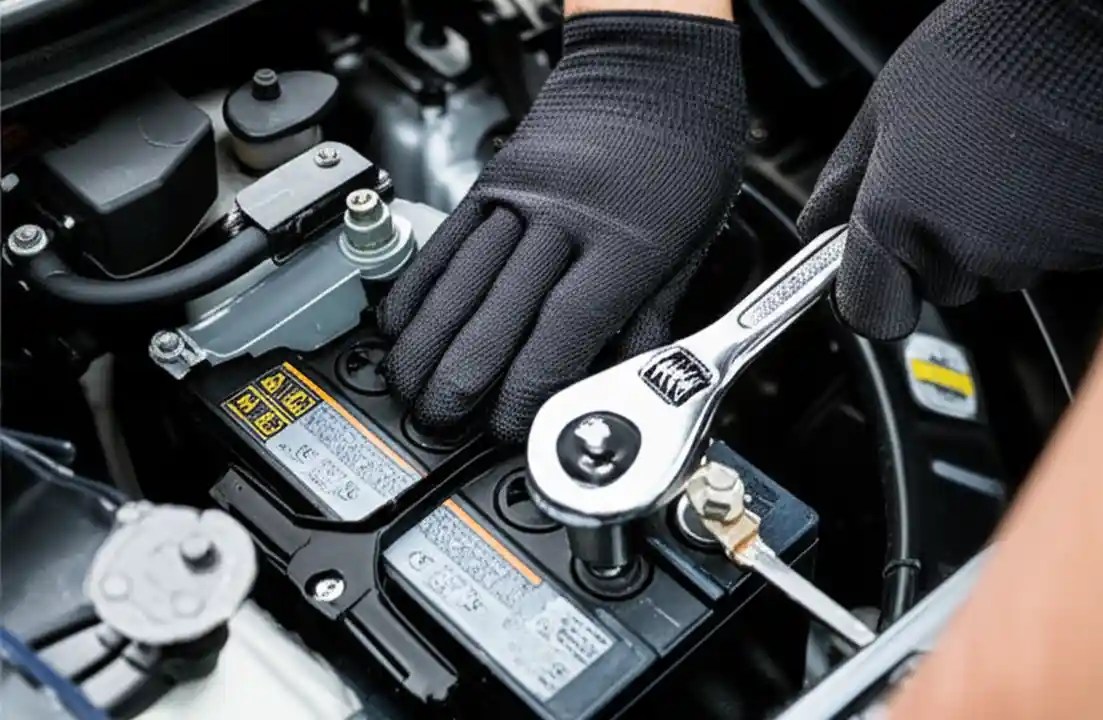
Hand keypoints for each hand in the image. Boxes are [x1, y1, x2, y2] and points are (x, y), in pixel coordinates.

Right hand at [379, 12, 745, 440]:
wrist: (654, 63)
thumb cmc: (687, 149)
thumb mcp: (695, 241)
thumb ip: (653, 316)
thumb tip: (623, 381)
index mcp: (629, 244)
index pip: (564, 331)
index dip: (528, 391)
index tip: (510, 428)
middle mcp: (567, 219)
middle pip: (499, 314)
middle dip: (461, 383)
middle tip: (440, 425)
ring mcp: (522, 197)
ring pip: (459, 282)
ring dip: (425, 346)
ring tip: (406, 390)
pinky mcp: (493, 182)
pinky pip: (444, 242)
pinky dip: (416, 289)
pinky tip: (398, 327)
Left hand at [799, 0, 1102, 339]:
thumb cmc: (992, 47)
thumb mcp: (888, 102)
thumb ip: (847, 177)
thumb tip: (818, 224)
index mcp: (898, 218)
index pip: (871, 312)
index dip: (872, 292)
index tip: (876, 274)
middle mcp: (963, 250)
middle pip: (939, 285)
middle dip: (940, 246)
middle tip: (957, 177)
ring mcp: (1031, 256)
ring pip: (996, 274)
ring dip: (997, 237)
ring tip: (1009, 163)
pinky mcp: (1090, 252)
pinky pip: (1053, 259)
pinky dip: (1050, 228)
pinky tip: (1049, 170)